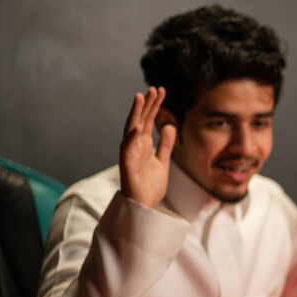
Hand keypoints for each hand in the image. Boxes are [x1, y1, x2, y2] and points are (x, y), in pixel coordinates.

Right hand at [119, 87, 175, 207]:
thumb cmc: (150, 185)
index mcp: (143, 145)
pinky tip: (137, 128)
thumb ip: (165, 144)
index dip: (154, 106)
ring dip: (135, 114)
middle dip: (146, 105)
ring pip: (131, 130)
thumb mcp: (163, 161)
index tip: (160, 91)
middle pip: (140, 120)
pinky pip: (128, 152)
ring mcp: (130, 155)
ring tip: (140, 98)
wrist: (145, 207)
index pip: (148, 120)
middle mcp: (135, 147)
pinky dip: (131, 139)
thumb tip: (168, 126)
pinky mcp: (127, 167)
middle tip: (153, 89)